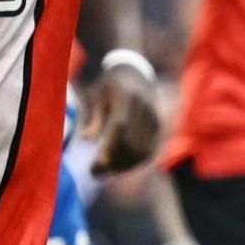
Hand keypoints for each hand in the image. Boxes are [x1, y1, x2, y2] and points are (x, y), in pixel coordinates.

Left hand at [84, 59, 161, 174]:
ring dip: (123, 165)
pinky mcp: (158, 126)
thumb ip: (94, 118)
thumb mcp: (98, 96)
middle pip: (132, 141)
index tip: (97, 163)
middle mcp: (144, 108)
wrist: (135, 72)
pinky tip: (119, 167)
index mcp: (127, 96)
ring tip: (104, 171)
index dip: (110, 146)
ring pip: (141, 150)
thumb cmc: (110, 85)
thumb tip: (85, 139)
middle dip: (113, 161)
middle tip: (94, 172)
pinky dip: (134, 162)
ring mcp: (154, 118)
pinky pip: (149, 150)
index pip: (120, 125)